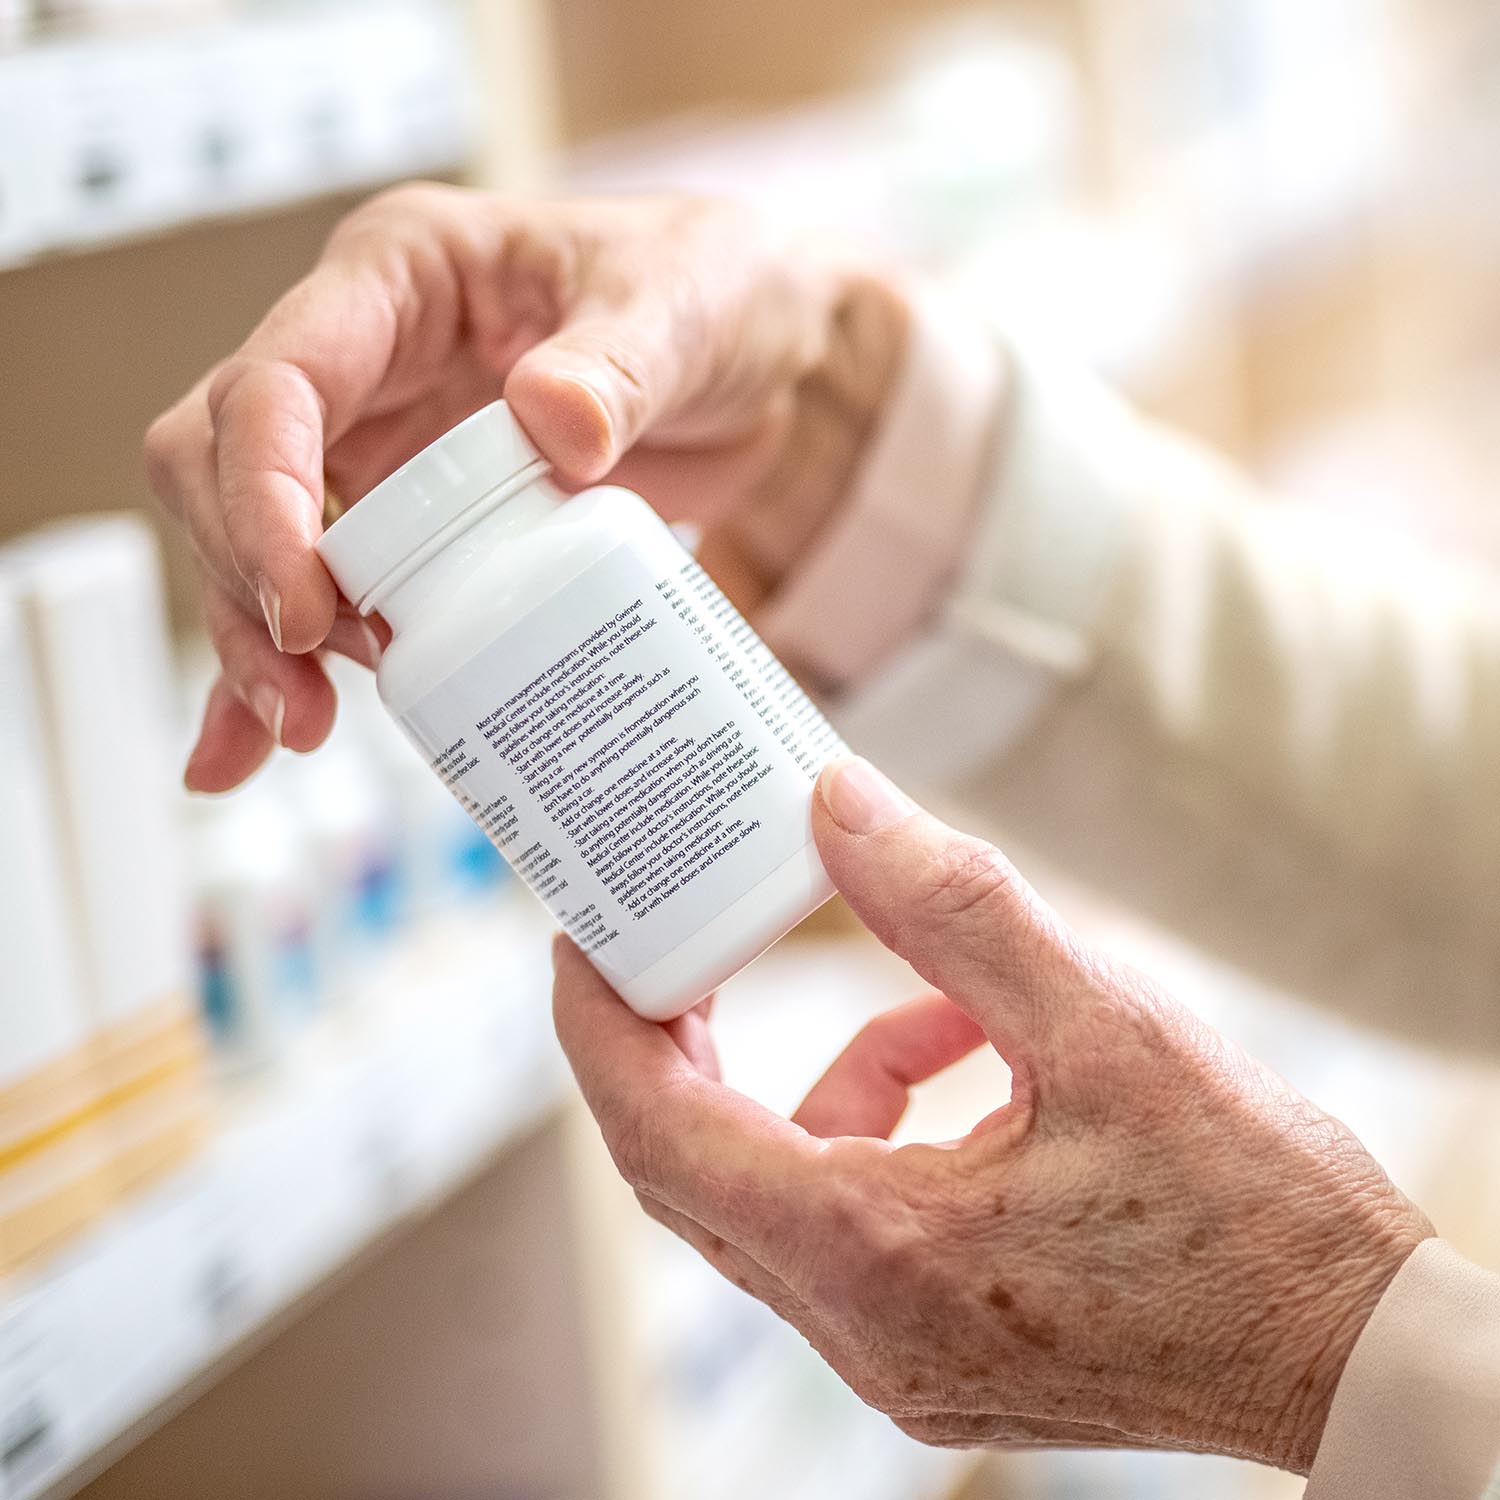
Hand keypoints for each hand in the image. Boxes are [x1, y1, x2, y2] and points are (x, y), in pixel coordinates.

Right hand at [145, 186, 908, 790]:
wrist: (767, 366)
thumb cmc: (715, 298)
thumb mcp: (686, 307)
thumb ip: (624, 360)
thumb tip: (553, 422)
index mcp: (402, 277)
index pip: (282, 377)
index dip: (263, 488)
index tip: (307, 597)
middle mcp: (366, 361)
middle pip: (225, 467)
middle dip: (247, 577)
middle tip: (310, 683)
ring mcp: (381, 448)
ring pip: (256, 542)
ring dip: (258, 638)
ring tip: (304, 728)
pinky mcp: (412, 527)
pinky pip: (325, 596)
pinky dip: (288, 669)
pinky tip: (254, 746)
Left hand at [552, 757, 1432, 1471]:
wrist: (1359, 1361)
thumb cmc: (1253, 1210)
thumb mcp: (1103, 1027)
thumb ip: (952, 909)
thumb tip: (833, 804)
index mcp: (875, 1251)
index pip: (659, 1134)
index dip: (600, 1027)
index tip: (581, 938)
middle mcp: (862, 1327)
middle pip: (697, 1167)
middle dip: (684, 1043)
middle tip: (694, 939)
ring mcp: (899, 1354)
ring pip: (785, 1190)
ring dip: (833, 1076)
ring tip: (944, 1003)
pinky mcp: (941, 1351)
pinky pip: (855, 1222)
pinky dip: (887, 1127)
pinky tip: (980, 1063)